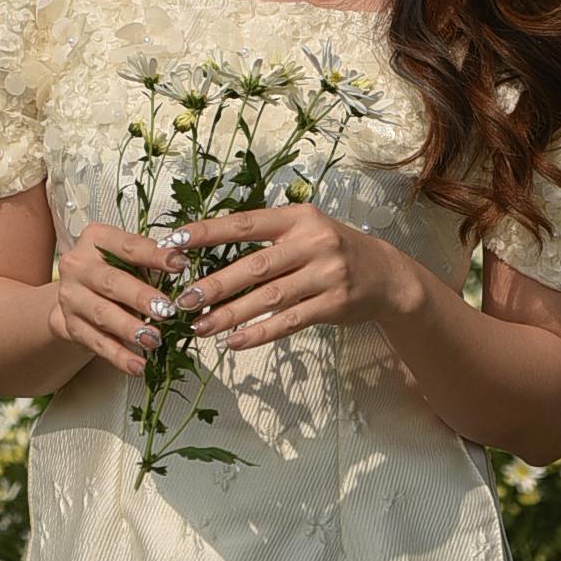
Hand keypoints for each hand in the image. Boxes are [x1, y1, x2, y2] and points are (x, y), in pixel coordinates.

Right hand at [48, 219, 189, 379]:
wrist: (77, 294)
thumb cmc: (114, 271)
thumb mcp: (130, 259)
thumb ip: (153, 263)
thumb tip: (185, 269)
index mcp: (96, 239)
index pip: (129, 246)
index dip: (155, 256)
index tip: (180, 265)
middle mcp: (78, 265)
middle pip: (111, 282)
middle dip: (140, 297)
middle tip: (165, 310)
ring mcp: (71, 297)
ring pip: (102, 314)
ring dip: (130, 329)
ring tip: (154, 340)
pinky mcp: (69, 325)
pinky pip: (97, 343)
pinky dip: (119, 356)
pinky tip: (138, 366)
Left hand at [174, 203, 417, 350]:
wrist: (386, 275)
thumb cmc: (333, 251)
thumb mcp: (305, 230)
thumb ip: (267, 237)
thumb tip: (208, 249)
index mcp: (298, 218)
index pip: (245, 223)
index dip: (208, 232)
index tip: (174, 242)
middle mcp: (313, 243)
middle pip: (254, 266)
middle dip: (214, 285)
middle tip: (182, 300)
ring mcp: (326, 275)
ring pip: (268, 298)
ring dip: (230, 315)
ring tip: (200, 328)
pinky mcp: (334, 304)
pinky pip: (289, 322)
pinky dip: (259, 333)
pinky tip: (234, 342)